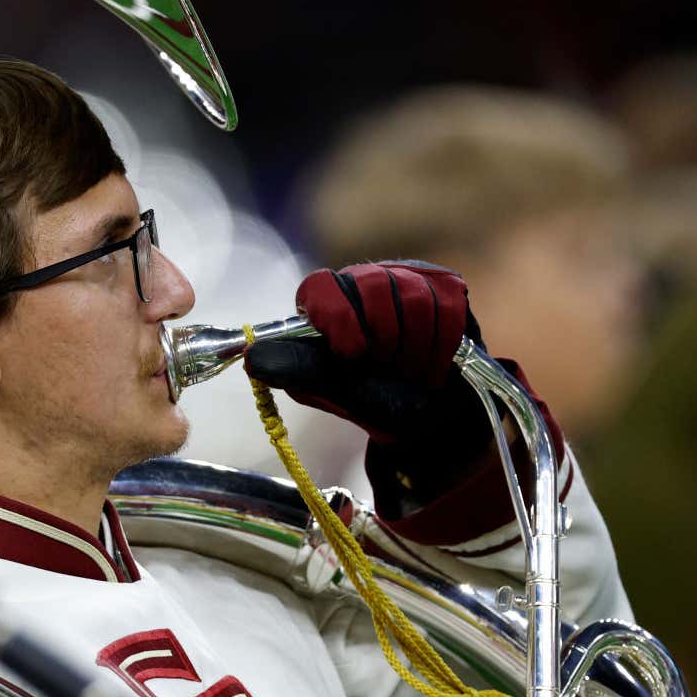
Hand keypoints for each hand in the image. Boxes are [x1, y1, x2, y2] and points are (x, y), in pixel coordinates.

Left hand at [244, 261, 486, 448]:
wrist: (433, 418)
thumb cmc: (374, 401)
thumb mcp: (334, 390)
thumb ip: (298, 368)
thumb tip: (251, 356)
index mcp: (325, 305)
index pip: (321, 285)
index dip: (339, 317)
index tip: (352, 355)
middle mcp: (361, 282)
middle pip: (372, 283)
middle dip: (383, 339)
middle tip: (383, 367)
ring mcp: (405, 278)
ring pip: (412, 294)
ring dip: (412, 347)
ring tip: (408, 370)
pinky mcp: (443, 284)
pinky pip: (445, 302)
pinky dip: (439, 343)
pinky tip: (432, 361)